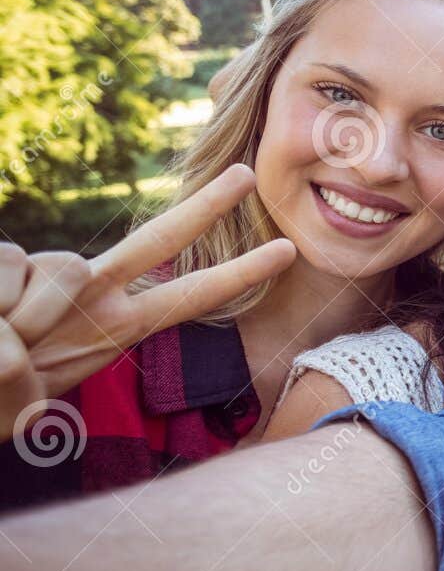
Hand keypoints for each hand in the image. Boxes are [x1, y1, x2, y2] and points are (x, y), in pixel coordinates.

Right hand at [0, 164, 296, 433]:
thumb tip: (13, 345)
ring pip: (66, 269)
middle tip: (247, 173)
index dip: (240, 275)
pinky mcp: (10, 258)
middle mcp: (95, 292)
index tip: (288, 251)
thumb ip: (26, 375)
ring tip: (8, 340)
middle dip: (205, 207)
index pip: (190, 296)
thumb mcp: (27, 397)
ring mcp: (52, 272)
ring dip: (28, 316)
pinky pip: (13, 268)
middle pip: (157, 239)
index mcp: (119, 326)